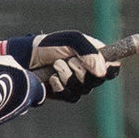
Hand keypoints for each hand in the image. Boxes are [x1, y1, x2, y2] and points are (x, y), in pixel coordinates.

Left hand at [0, 32, 120, 102]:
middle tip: (69, 60)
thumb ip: (89, 51)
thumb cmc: (49, 45)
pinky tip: (51, 79)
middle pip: (99, 81)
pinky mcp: (64, 94)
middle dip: (82, 70)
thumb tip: (101, 72)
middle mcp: (88, 71)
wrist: (25, 57)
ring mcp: (76, 84)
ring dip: (69, 77)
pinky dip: (61, 87)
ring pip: (84, 90)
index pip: (113, 68)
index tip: (103, 67)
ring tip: (55, 66)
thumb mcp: (71, 40)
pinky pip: (71, 97)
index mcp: (94, 56)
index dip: (111, 69)